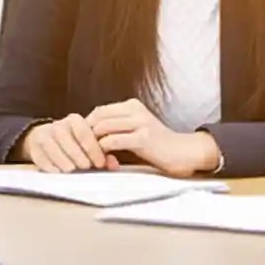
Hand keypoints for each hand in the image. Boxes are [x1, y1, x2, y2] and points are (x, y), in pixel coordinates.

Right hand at [15, 114, 119, 172]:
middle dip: (79, 156)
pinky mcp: (34, 147)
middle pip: (68, 141)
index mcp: (75, 120)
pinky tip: (59, 173)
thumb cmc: (74, 143)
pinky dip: (51, 167)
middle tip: (87, 168)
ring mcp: (44, 135)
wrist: (45, 138)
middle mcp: (58, 125)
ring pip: (53, 149)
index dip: (93, 149)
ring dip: (64, 162)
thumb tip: (113, 164)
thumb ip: (102, 154)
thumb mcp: (88, 144)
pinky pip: (41, 158)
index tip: (100, 163)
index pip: (85, 133)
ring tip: (73, 172)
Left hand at [86, 99, 220, 177]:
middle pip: (99, 117)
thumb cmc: (156, 144)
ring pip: (103, 127)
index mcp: (132, 105)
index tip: (82, 139)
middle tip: (83, 149)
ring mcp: (140, 123)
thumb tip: (88, 130)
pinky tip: (104, 159)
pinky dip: (104, 150)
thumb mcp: (135, 127)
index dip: (87, 125)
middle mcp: (135, 110)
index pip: (100, 110)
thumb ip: (116, 125)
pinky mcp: (143, 138)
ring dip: (93, 143)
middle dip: (87, 134)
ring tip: (91, 155)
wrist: (183, 153)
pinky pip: (113, 141)